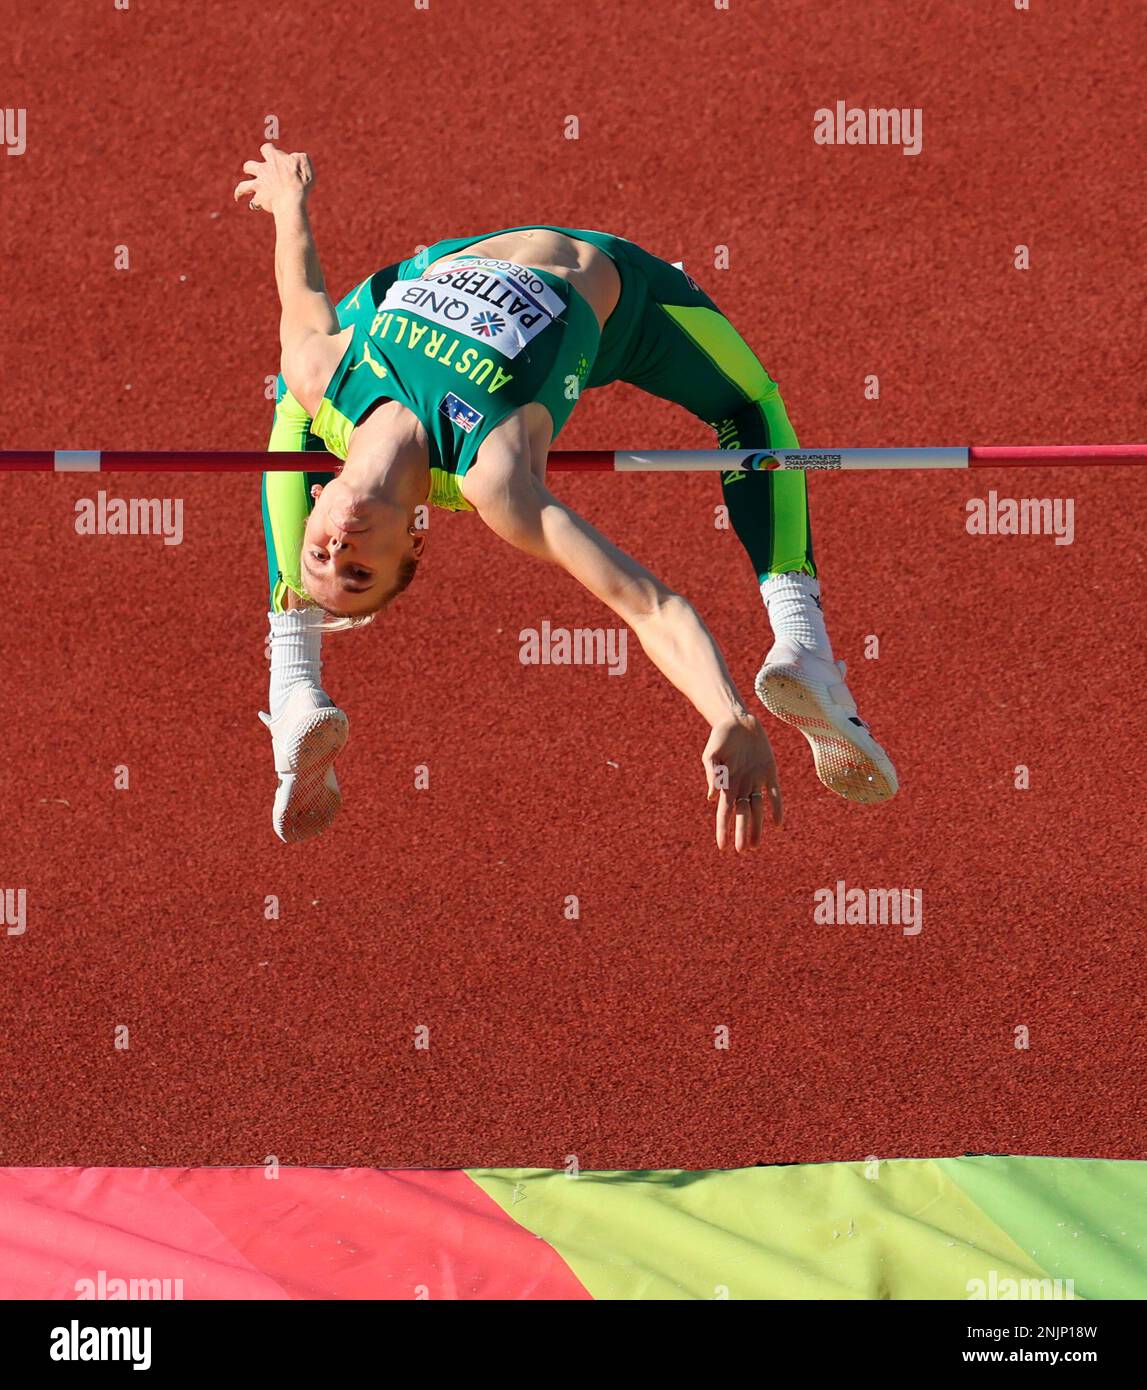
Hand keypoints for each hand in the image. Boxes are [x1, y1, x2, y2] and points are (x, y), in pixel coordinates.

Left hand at [234, 143, 313, 214]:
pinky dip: (253, 204)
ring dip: (242, 188)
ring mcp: (259, 185)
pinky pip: (253, 203)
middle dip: (251, 168)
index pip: (267, 149)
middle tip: (257, 172)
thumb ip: (298, 157)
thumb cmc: (300, 181)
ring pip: (244, 185)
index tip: (274, 155)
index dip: (270, 151)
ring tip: (242, 190)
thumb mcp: (304, 163)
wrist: (291, 200)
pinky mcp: (260, 199)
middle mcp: (263, 171)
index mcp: (274, 159)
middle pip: (250, 165)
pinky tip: (253, 206)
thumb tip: (294, 157)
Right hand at [702, 714, 782, 851]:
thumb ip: (712, 772)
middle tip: (743, 851)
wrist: (738, 720)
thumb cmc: (720, 736)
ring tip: (756, 845)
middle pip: (742, 814)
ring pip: (757, 809)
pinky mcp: (769, 772)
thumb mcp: (711, 752)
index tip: (722, 846)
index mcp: (726, 784)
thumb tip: (712, 795)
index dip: (723, 829)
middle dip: (742, 832)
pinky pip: (774, 793)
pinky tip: (777, 824)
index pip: (724, 812)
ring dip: (757, 826)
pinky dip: (776, 808)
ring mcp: (756, 780)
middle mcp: (741, 786)